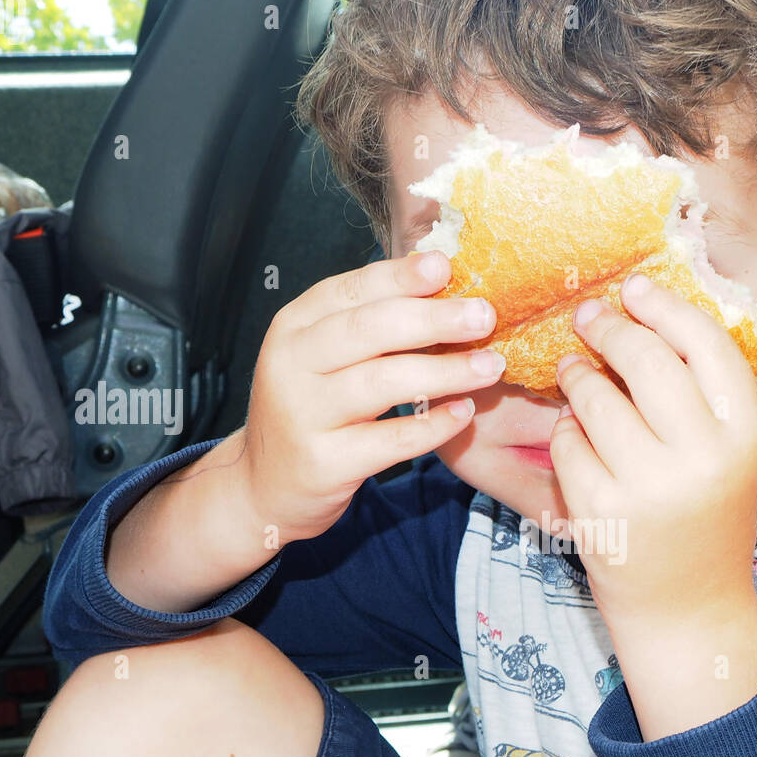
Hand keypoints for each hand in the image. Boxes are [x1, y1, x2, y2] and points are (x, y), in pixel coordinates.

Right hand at [240, 251, 504, 544]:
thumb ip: (370, 325)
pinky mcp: (325, 463)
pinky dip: (433, 425)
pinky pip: (390, 441)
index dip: (400, 277)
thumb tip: (442, 283)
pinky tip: (464, 412)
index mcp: (294, 328)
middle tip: (484, 316)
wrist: (266, 488)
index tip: (447, 267)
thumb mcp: (323, 359)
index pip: (350, 290)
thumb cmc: (312, 413)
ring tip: (490, 366)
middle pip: (368, 330)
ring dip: (445, 370)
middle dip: (433, 318)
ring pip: (382, 382)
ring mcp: (304, 416)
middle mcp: (291, 365)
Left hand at [549, 272, 756, 632]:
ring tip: (573, 374)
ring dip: (576, 377)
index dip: (665, 307)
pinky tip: (575, 439)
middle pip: (645, 359)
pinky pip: (566, 443)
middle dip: (608, 329)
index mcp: (744, 435)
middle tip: (588, 318)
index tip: (635, 290)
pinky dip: (564, 433)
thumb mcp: (731, 457)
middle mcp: (703, 457)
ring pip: (595, 397)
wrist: (689, 612)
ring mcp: (649, 487)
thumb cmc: (706, 521)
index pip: (705, 343)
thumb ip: (708, 395)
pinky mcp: (600, 513)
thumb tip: (658, 312)